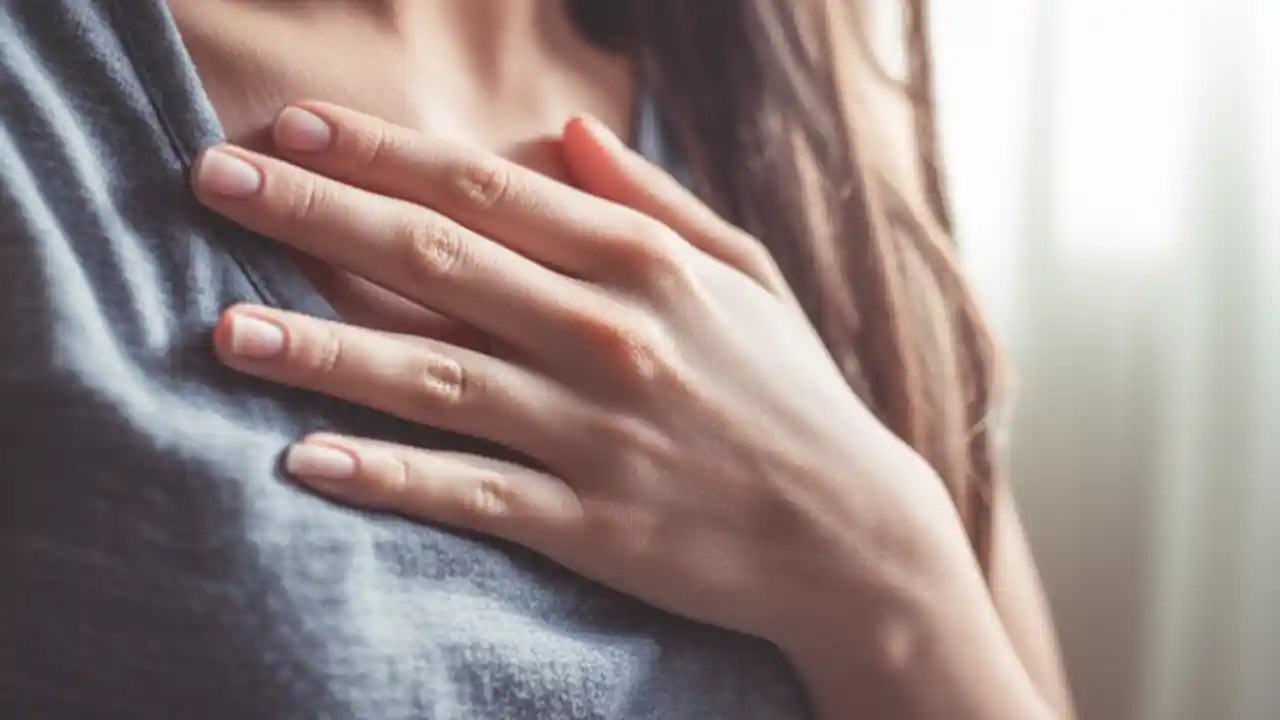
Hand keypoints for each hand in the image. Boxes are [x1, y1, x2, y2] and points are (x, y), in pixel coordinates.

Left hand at [193, 102, 969, 653]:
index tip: (292, 126)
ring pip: (433, 377)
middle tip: (213, 184)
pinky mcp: (589, 525)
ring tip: (220, 328)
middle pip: (436, 262)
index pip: (487, 189)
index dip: (380, 154)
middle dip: (314, 216)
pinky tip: (306, 458)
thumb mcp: (746, 273)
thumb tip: (565, 128)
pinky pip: (470, 493)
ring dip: (319, 348)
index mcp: (644, 265)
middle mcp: (610, 337)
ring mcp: (595, 434)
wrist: (852, 536)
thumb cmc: (792, 392)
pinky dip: (387, 476)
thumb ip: (653, 197)